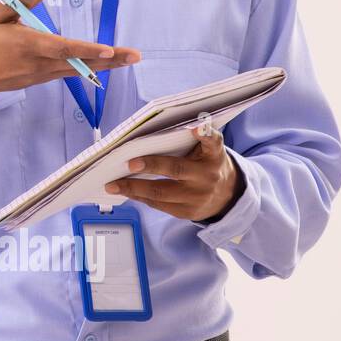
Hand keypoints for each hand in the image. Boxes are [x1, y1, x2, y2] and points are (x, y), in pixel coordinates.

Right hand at [0, 0, 140, 104]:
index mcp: (27, 44)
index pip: (63, 47)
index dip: (87, 49)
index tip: (109, 49)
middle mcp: (38, 63)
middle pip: (79, 62)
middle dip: (110, 60)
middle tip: (135, 56)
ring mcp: (39, 74)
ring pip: (77, 70)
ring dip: (103, 65)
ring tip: (127, 59)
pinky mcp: (38, 79)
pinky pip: (66, 72)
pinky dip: (85, 68)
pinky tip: (101, 64)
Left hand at [104, 120, 246, 221]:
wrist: (227, 195)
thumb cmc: (206, 164)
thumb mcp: (207, 151)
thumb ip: (189, 141)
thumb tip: (151, 134)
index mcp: (213, 157)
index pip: (213, 143)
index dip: (206, 135)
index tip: (197, 128)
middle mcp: (206, 177)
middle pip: (177, 170)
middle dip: (152, 166)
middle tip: (130, 163)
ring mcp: (197, 197)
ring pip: (161, 193)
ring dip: (134, 188)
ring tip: (112, 184)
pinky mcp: (187, 212)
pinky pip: (159, 205)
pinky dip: (140, 196)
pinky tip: (125, 191)